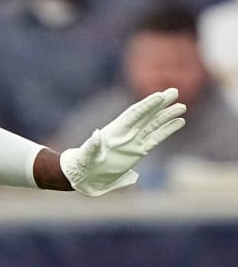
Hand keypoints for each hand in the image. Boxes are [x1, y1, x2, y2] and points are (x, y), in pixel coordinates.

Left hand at [60, 88, 185, 195]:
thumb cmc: (84, 163)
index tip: (160, 95)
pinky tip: (180, 122)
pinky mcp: (139, 151)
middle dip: (160, 104)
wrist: (86, 174)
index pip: (134, 114)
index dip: (147, 105)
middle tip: (174, 91)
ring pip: (154, 125)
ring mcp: (134, 141)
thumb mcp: (87, 155)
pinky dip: (167, 130)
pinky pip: (156, 138)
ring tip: (182, 106)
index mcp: (115, 130)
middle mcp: (126, 132)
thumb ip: (92, 146)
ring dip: (167, 116)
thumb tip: (95, 134)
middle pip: (146, 115)